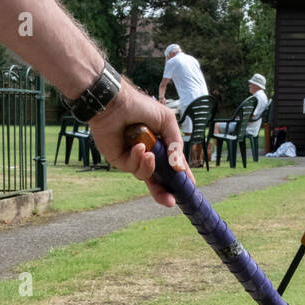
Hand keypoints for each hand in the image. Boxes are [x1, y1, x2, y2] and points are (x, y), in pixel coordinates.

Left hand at [89, 79, 187, 206]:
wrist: (114, 103)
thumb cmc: (141, 106)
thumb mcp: (167, 122)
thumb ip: (175, 145)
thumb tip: (179, 168)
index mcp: (160, 144)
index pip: (171, 165)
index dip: (179, 178)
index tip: (189, 188)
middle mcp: (147, 153)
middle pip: (157, 180)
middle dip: (164, 192)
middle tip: (171, 201)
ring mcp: (133, 158)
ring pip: (145, 175)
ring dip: (149, 167)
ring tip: (148, 153)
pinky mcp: (120, 160)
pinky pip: (133, 168)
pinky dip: (137, 159)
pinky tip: (137, 147)